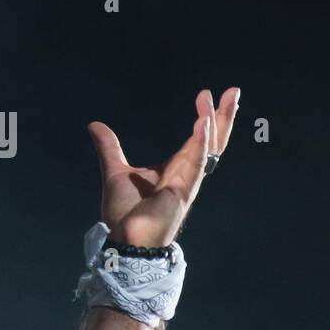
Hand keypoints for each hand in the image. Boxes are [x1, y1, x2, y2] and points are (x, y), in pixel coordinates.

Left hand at [88, 87, 239, 247]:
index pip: (199, 137)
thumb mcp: (115, 171)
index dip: (208, 117)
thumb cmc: (125, 213)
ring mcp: (188, 182)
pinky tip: (204, 125)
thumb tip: (95, 125)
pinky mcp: (183, 191)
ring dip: (215, 123)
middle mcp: (187, 173)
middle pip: (212, 140)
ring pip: (209, 148)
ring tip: (218, 100)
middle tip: (234, 91)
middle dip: (224, 115)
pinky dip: (201, 144)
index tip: (210, 94)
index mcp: (175, 167)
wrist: (125, 239)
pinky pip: (197, 164)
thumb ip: (109, 147)